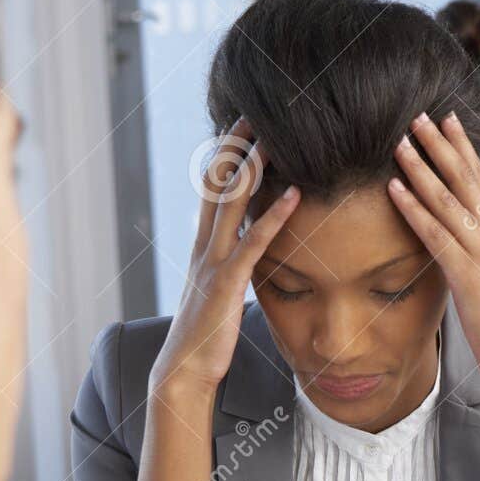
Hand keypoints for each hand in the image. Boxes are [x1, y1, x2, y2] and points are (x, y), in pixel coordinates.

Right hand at [149, 120, 300, 403]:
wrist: (184, 370)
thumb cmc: (205, 335)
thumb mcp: (220, 292)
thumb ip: (232, 267)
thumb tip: (251, 253)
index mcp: (204, 247)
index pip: (212, 189)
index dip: (225, 155)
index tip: (242, 124)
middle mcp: (205, 246)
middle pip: (218, 184)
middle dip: (235, 146)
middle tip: (254, 110)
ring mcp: (213, 263)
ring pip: (232, 205)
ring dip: (254, 169)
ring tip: (275, 138)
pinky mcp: (227, 284)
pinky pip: (253, 244)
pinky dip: (274, 218)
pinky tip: (295, 196)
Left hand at [388, 113, 479, 396]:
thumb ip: (478, 253)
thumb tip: (459, 242)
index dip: (463, 149)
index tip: (447, 121)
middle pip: (465, 178)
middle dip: (441, 144)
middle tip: (419, 115)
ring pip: (447, 198)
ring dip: (422, 167)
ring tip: (401, 141)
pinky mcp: (466, 273)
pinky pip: (434, 233)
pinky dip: (413, 207)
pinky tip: (394, 189)